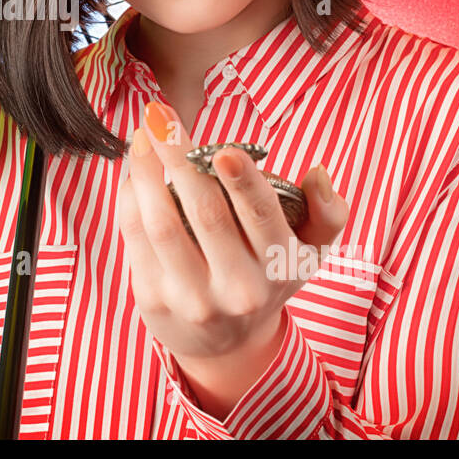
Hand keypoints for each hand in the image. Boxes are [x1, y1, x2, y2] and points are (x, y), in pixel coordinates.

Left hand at [116, 101, 349, 399]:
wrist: (226, 343)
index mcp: (280, 266)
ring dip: (146, 173)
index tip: (224, 149)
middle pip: (205, 213)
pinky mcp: (154, 299)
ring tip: (142, 136)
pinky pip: (136, 238)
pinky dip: (131, 198)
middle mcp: (238, 287)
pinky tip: (134, 171)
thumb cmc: (267, 276)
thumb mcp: (309, 251)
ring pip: (163, 224)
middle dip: (179, 157)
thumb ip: (328, 212)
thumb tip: (318, 173)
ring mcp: (192, 297)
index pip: (262, 217)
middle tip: (160, 115)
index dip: (243, 183)